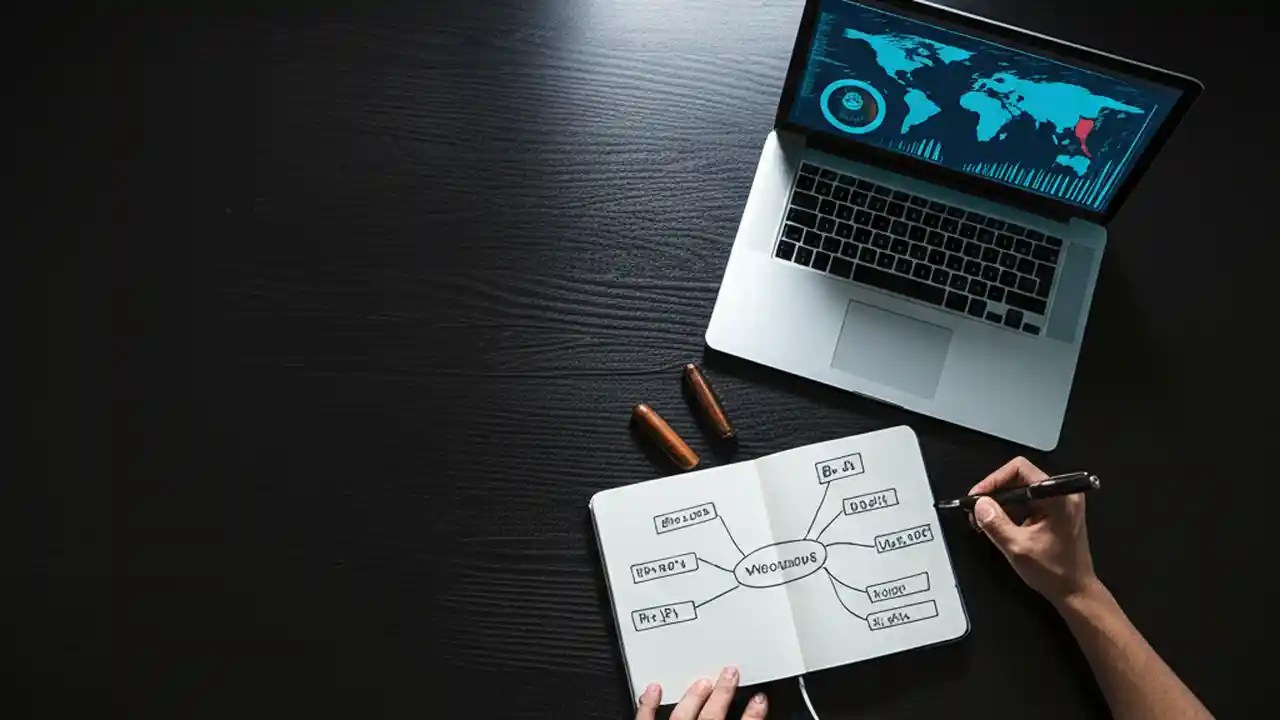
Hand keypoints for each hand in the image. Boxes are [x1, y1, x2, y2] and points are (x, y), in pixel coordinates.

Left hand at [635, 667, 766, 719]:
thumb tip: (751, 717)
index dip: (752, 714)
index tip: (759, 699)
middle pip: (712, 716)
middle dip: (723, 693)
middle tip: (730, 673)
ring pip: (682, 715)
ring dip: (694, 697)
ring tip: (703, 680)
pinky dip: (648, 704)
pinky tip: (653, 688)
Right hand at [969, 457, 1097, 605]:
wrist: (1076, 591)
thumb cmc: (1052, 571)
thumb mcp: (1017, 548)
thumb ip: (995, 523)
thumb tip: (978, 504)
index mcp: (1058, 497)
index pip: (1020, 469)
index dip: (994, 480)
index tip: (977, 498)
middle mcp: (1063, 494)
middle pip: (1020, 479)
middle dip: (995, 494)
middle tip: (976, 512)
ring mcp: (1061, 503)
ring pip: (1022, 491)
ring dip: (1001, 505)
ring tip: (983, 522)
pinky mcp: (1057, 513)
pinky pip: (1028, 503)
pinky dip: (1011, 512)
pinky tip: (998, 526)